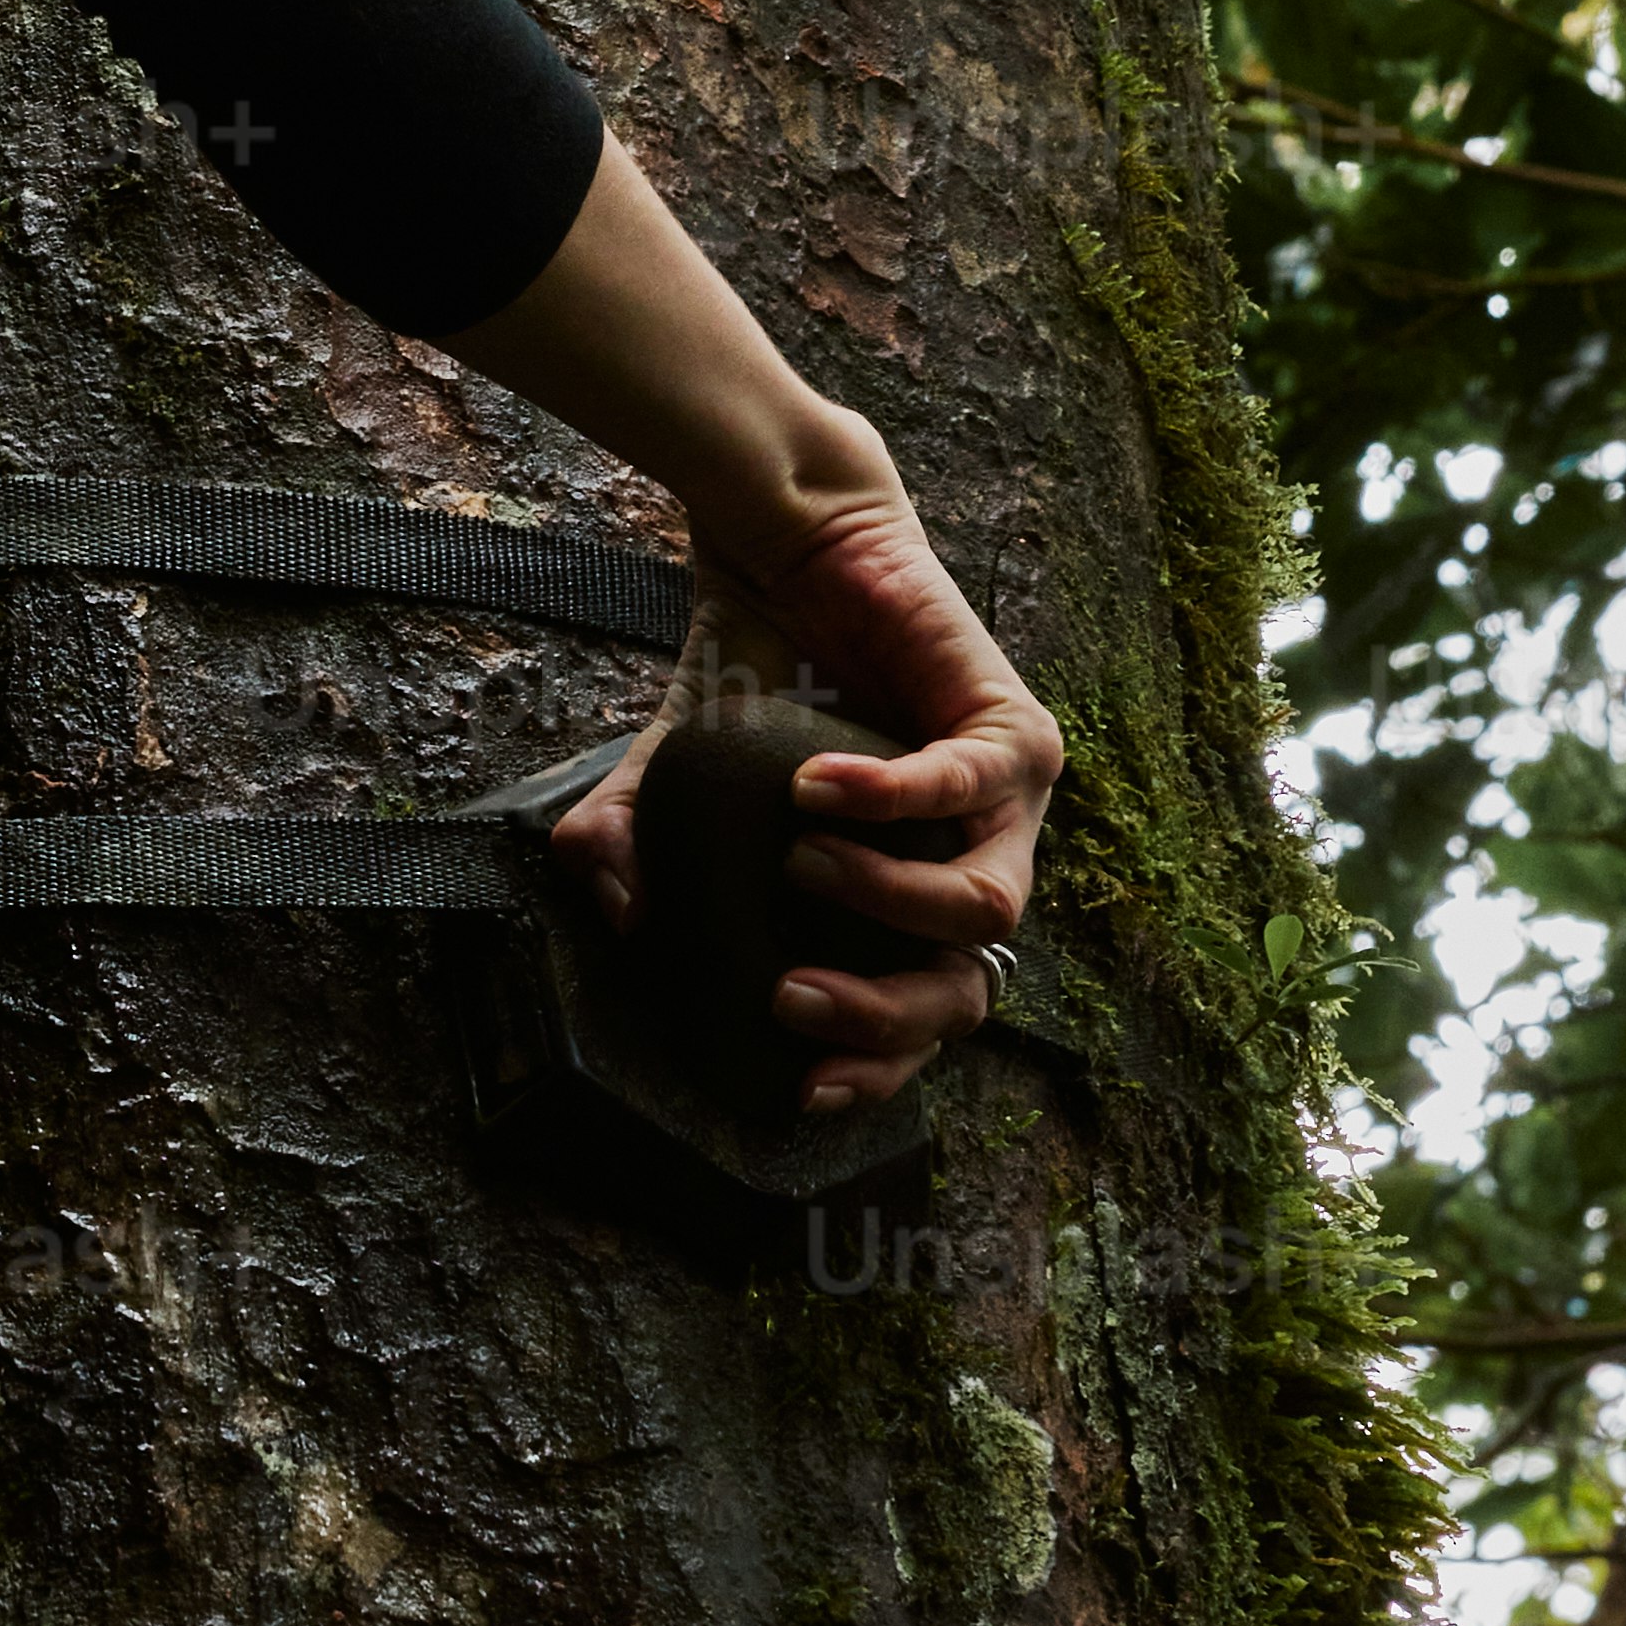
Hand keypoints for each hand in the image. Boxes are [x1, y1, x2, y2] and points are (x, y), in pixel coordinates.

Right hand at [454, 145, 1058, 1115]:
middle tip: (788, 997)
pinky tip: (817, 788)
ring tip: (800, 861)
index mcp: (915, 893)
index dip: (875, 1069)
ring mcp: (1013, 801)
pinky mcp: (1019, 726)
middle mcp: (977, 858)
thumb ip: (633, 839)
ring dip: (892, 900)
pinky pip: (967, 783)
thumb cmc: (754, 662)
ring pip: (992, 905)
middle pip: (968, 991)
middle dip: (883, 1016)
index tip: (799, 1085)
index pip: (922, 1019)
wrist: (788, 539)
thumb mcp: (681, 768)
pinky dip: (891, 799)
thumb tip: (606, 906)